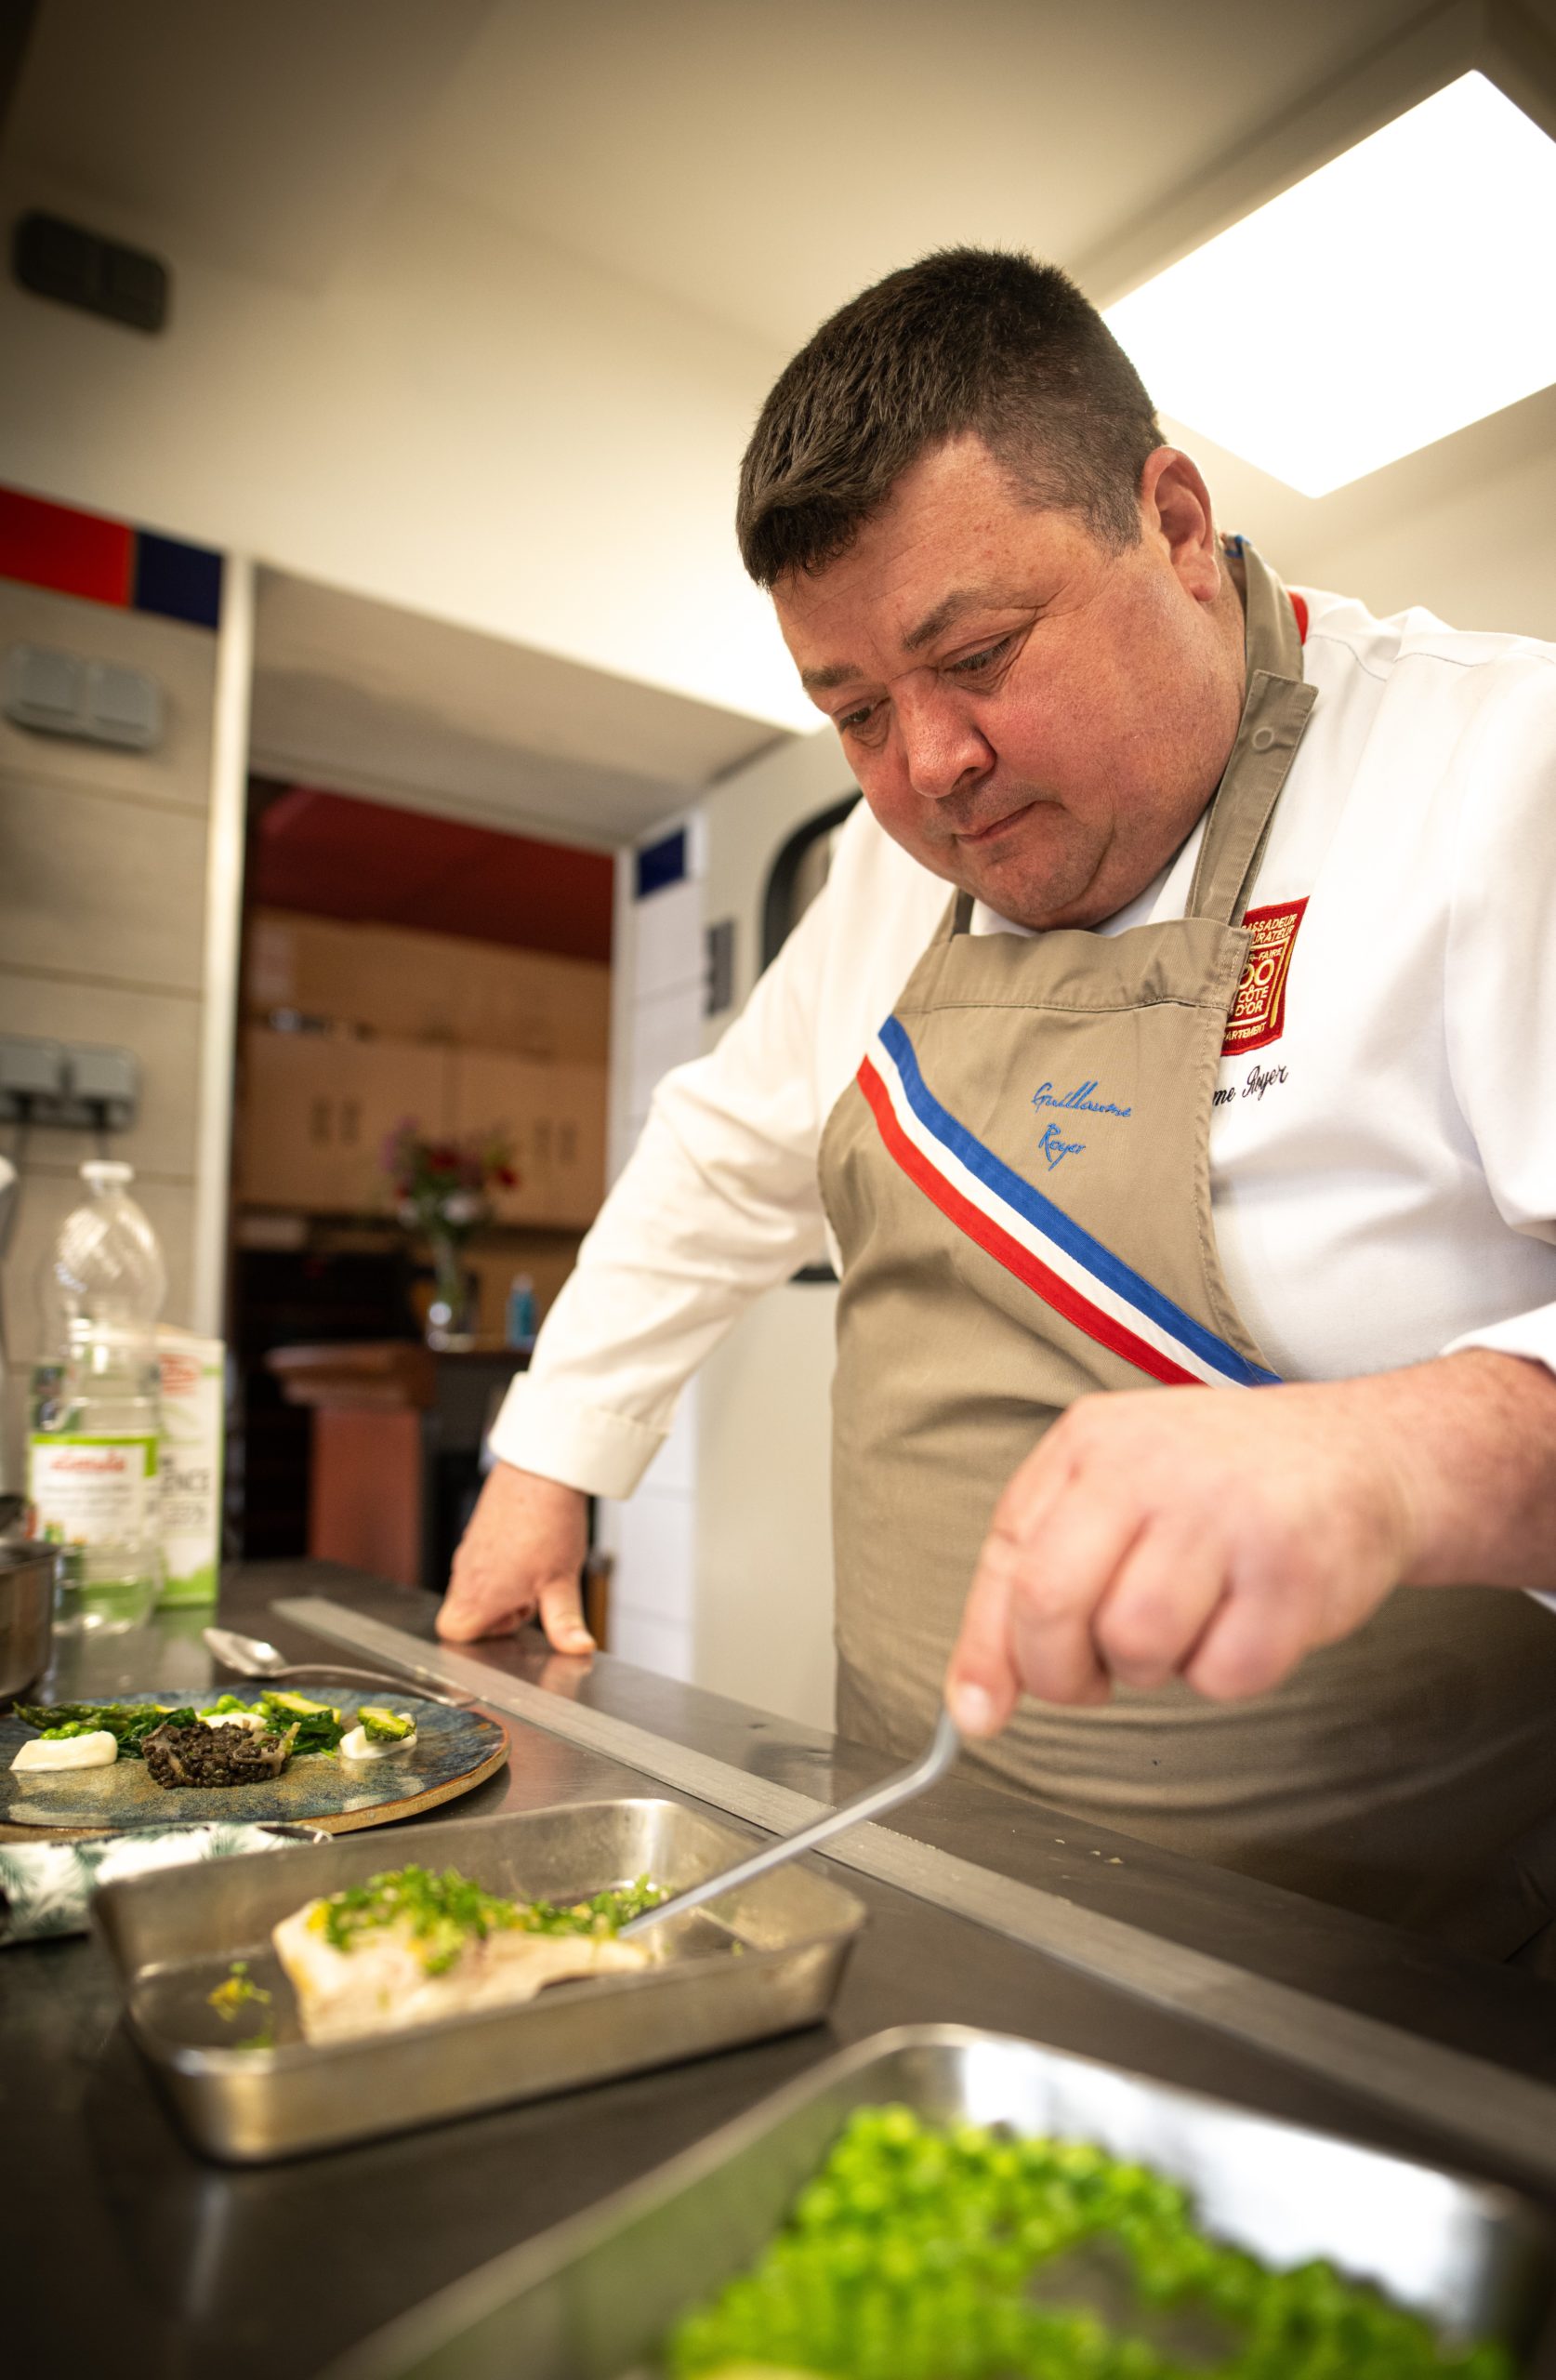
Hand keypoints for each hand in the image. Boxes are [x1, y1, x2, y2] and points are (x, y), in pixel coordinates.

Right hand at [438, 1463, 592, 1649]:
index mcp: (479, 1594)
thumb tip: (578, 1650)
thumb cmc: (547, 1522)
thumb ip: (565, 1624)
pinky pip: (480, 1562)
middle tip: (530, 1597)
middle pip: (465, 1613)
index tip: (516, 1620)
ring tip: (534, 1571)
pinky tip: (530, 1550)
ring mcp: (469, 1550)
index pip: (453, 1633)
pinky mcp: (477, 1532)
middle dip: (497, 1615)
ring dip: (501, 1590)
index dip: (484, 1636)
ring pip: (473, 1587)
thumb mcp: (563, 1582)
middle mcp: (466, 1573)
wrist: (542, 1470)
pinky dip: (500, 1566)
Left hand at [945, 1380, 1420, 1733]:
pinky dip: (1227, 1672)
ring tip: (1189, 1622)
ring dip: (1154, 1667)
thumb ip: (1039, 1576)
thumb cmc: (1227, 1484)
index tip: (977, 1713)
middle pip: (1052, 1603)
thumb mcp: (1119, 1488)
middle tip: (1093, 1680)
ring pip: (1135, 1646)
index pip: (1009, 1558)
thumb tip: (975, 1703)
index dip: (986, 1651)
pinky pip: (1223, 1675)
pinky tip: (1248, 1618)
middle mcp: (1151, 1466)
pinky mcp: (1292, 1570)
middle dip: (1060, 1673)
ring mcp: (1224, 1513)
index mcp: (1092, 1441)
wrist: (1369, 1453)